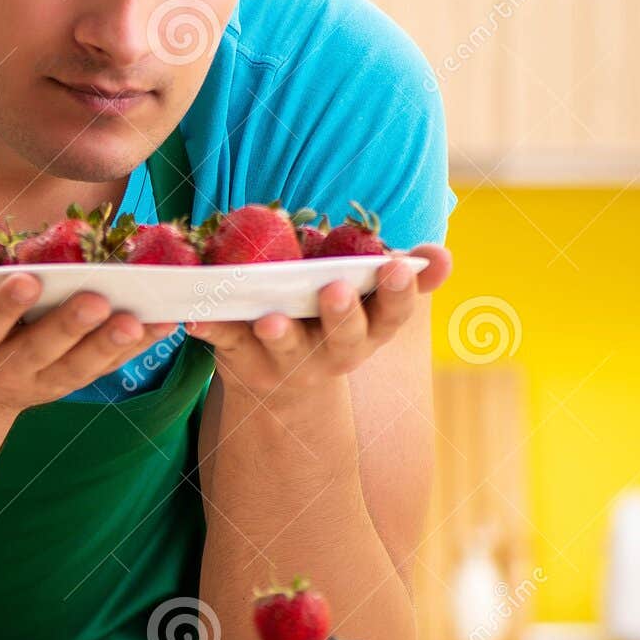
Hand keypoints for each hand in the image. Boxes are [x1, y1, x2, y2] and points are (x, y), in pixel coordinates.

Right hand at [0, 268, 174, 424]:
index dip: (4, 305)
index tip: (26, 281)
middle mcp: (7, 366)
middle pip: (41, 348)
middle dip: (69, 326)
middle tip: (98, 300)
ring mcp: (42, 379)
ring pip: (79, 365)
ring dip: (110, 345)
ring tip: (140, 319)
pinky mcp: (68, 381)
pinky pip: (105, 367)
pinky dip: (135, 348)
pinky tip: (165, 322)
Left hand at [184, 245, 452, 400]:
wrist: (279, 383)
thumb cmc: (328, 317)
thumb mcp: (367, 298)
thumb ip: (403, 275)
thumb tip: (442, 256)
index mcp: (368, 330)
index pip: (393, 314)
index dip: (398, 293)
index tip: (397, 266)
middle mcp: (333, 353)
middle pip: (344, 338)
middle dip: (341, 314)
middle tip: (334, 290)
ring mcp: (287, 362)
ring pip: (286, 349)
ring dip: (280, 334)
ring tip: (269, 318)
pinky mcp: (242, 361)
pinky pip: (225, 343)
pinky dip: (211, 328)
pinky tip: (197, 314)